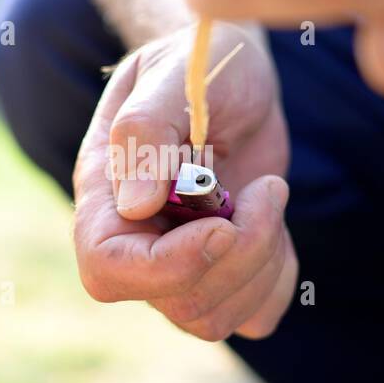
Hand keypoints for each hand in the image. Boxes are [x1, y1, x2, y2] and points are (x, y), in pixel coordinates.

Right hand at [72, 22, 295, 340]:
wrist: (234, 74)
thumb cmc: (198, 65)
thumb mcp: (175, 76)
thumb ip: (147, 132)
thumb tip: (135, 206)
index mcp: (106, 196)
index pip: (109, 269)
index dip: (169, 266)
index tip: (222, 226)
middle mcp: (135, 242)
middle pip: (179, 302)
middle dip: (240, 253)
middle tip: (268, 187)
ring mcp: (178, 265)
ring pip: (214, 317)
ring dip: (263, 262)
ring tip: (270, 193)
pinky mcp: (224, 274)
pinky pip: (252, 317)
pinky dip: (277, 279)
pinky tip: (274, 224)